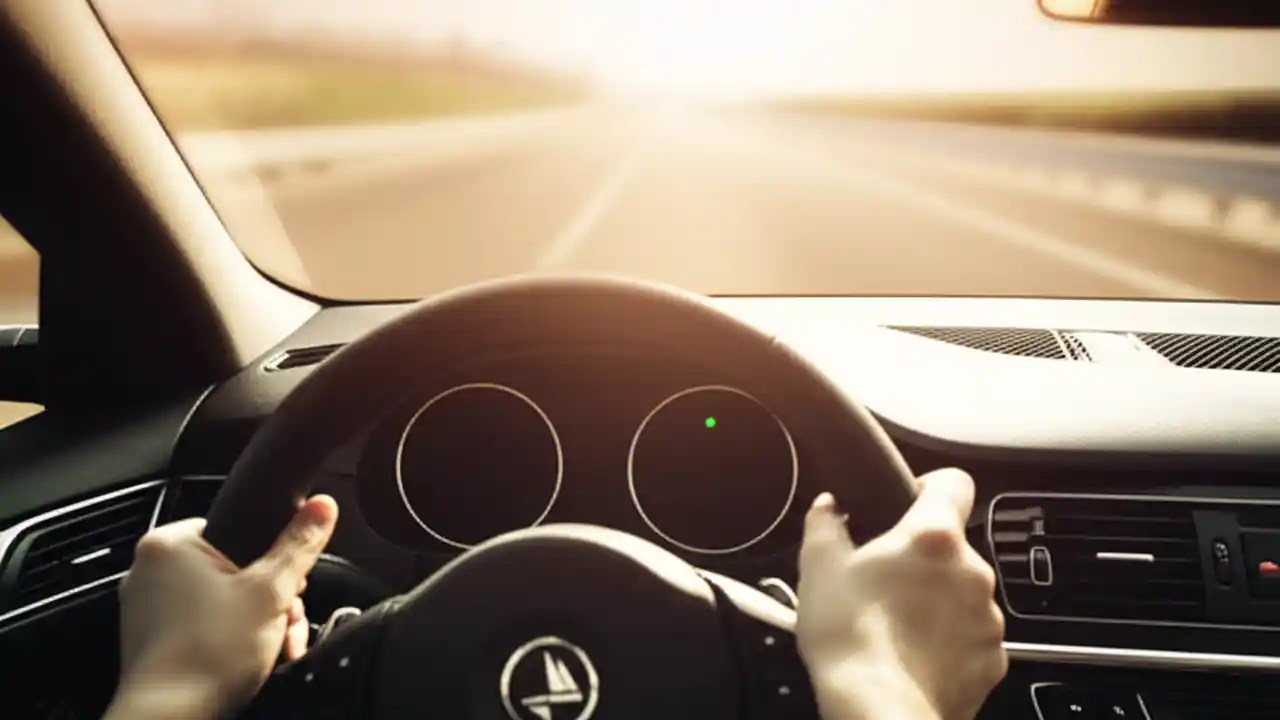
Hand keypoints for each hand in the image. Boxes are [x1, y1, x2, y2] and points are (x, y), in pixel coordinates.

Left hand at [104, 496, 337, 719]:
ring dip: (260, 622)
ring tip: (276, 647)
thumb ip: (299, 545)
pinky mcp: (153, 643)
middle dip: (272, 598)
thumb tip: (322, 507)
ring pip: (223, 601)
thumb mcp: (270, 591)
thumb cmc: (207, 656)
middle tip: (285, 620)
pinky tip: (255, 660)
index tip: (289, 581)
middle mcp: (149, 572)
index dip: (273, 554)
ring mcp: (148, 610)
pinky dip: (232, 640)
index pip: (237, 526)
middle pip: (235, 568)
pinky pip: (204, 627)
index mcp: (168, 545)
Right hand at [796, 469, 1006, 719]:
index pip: (955, 482)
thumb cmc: (848, 636)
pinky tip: (914, 655)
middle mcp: (972, 571)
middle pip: (952, 547)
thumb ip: (825, 524)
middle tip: (884, 580)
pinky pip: (971, 637)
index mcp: (934, 537)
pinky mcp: (993, 660)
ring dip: (937, 600)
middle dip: (923, 559)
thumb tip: (828, 506)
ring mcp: (988, 618)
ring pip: (963, 593)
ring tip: (896, 624)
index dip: (931, 486)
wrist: (876, 709)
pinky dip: (949, 642)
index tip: (911, 500)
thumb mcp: (819, 568)